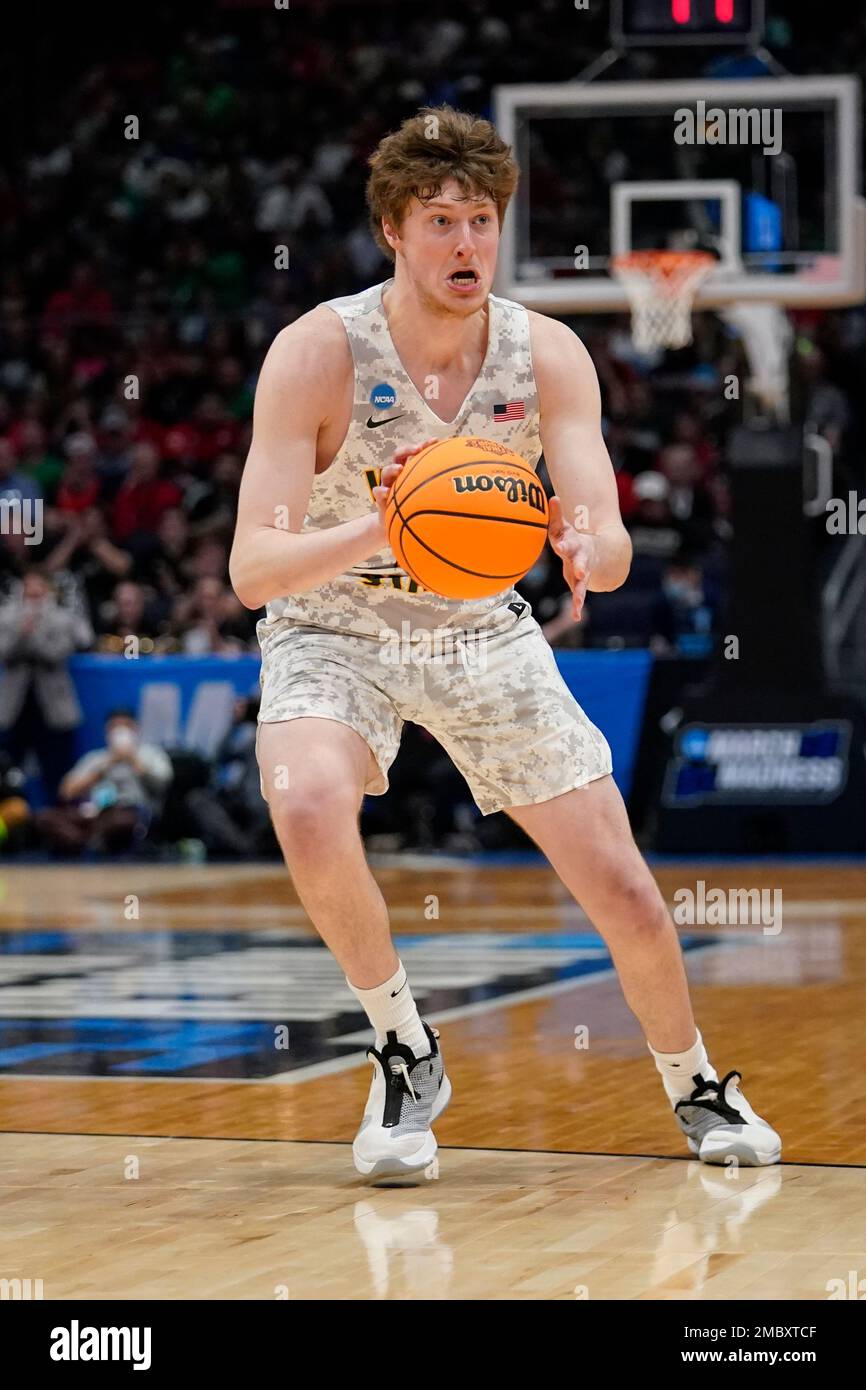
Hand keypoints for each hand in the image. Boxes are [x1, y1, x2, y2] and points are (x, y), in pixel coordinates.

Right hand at [371, 439, 437, 541]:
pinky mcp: (380, 498)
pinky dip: (380, 491)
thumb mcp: (432, 502)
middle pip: (399, 455)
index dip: (425, 445)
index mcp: (411, 470)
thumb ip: (444, 495)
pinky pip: (378, 492)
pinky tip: (385, 493)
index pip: (417, 453)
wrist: (398, 527)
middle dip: (408, 450)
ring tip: (399, 469)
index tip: (435, 440)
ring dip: (392, 468)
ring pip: (386, 471)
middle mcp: (399, 474)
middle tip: (417, 449)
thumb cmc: (419, 511)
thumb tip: (470, 493)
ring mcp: (388, 485)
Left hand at [547, 496, 595, 622]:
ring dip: (580, 591)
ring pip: (582, 583)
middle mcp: (582, 559)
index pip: (569, 542)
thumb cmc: (572, 539)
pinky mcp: (581, 584)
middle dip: (580, 567)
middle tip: (580, 572)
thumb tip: (552, 498)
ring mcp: (583, 572)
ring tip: (579, 602)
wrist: (597, 553)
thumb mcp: (564, 527)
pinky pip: (580, 596)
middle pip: (581, 562)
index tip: (562, 544)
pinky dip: (578, 606)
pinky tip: (575, 617)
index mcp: (575, 544)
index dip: (566, 543)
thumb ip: (556, 515)